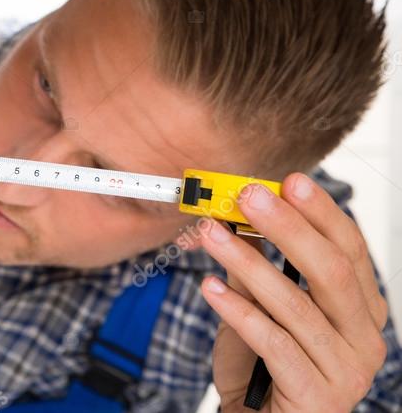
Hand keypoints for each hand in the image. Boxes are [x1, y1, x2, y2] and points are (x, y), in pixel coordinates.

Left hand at [199, 172, 388, 411]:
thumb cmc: (262, 367)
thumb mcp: (258, 308)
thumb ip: (256, 267)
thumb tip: (237, 214)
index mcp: (361, 311)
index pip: (350, 251)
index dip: (321, 214)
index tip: (290, 181)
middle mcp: (364, 339)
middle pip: (332, 272)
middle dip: (288, 228)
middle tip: (248, 196)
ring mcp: (345, 370)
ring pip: (297, 305)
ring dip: (248, 262)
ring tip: (210, 234)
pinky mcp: (316, 395)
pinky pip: (274, 343)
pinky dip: (238, 311)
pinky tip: (209, 286)